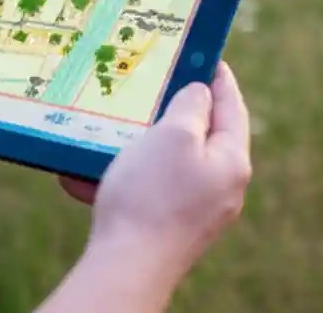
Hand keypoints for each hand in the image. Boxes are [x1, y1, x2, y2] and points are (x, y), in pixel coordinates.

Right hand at [41, 63, 251, 310]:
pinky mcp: (168, 229)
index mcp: (232, 162)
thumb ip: (191, 107)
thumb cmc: (151, 196)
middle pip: (203, 137)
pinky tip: (89, 173)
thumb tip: (202, 94)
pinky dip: (124, 176)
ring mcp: (197, 212)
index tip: (204, 53)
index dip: (219, 77)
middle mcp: (222, 189)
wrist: (126, 268)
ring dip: (142, 144)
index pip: (233, 107)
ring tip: (117, 128)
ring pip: (171, 163)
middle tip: (158, 85)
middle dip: (176, 111)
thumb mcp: (173, 135)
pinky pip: (148, 190)